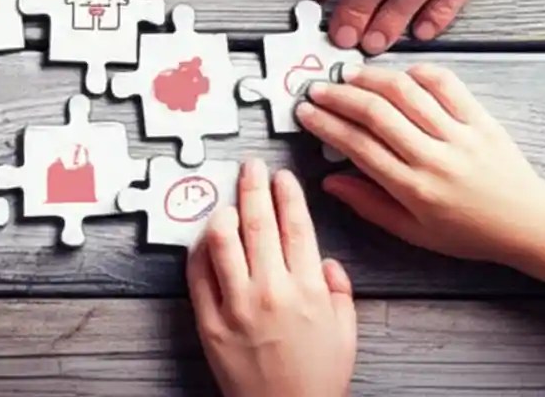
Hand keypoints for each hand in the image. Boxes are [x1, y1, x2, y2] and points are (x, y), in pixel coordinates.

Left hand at [188, 160, 356, 396]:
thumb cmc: (318, 378)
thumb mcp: (346, 332)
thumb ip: (339, 291)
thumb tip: (325, 261)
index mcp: (307, 289)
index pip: (296, 226)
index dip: (288, 194)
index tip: (282, 177)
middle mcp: (271, 291)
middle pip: (258, 224)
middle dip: (254, 188)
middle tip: (250, 168)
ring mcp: (236, 306)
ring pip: (222, 242)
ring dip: (224, 214)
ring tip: (227, 202)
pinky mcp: (209, 323)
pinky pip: (198, 276)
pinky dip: (199, 252)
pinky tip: (204, 241)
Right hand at [295, 64, 544, 263]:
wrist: (529, 225)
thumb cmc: (471, 233)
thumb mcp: (414, 232)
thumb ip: (369, 205)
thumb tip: (330, 181)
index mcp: (414, 189)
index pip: (358, 146)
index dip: (326, 125)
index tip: (307, 114)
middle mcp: (435, 158)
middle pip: (376, 113)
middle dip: (339, 96)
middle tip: (318, 90)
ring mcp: (460, 135)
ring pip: (406, 92)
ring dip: (371, 78)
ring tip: (350, 75)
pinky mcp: (481, 119)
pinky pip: (446, 84)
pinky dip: (419, 72)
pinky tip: (400, 75)